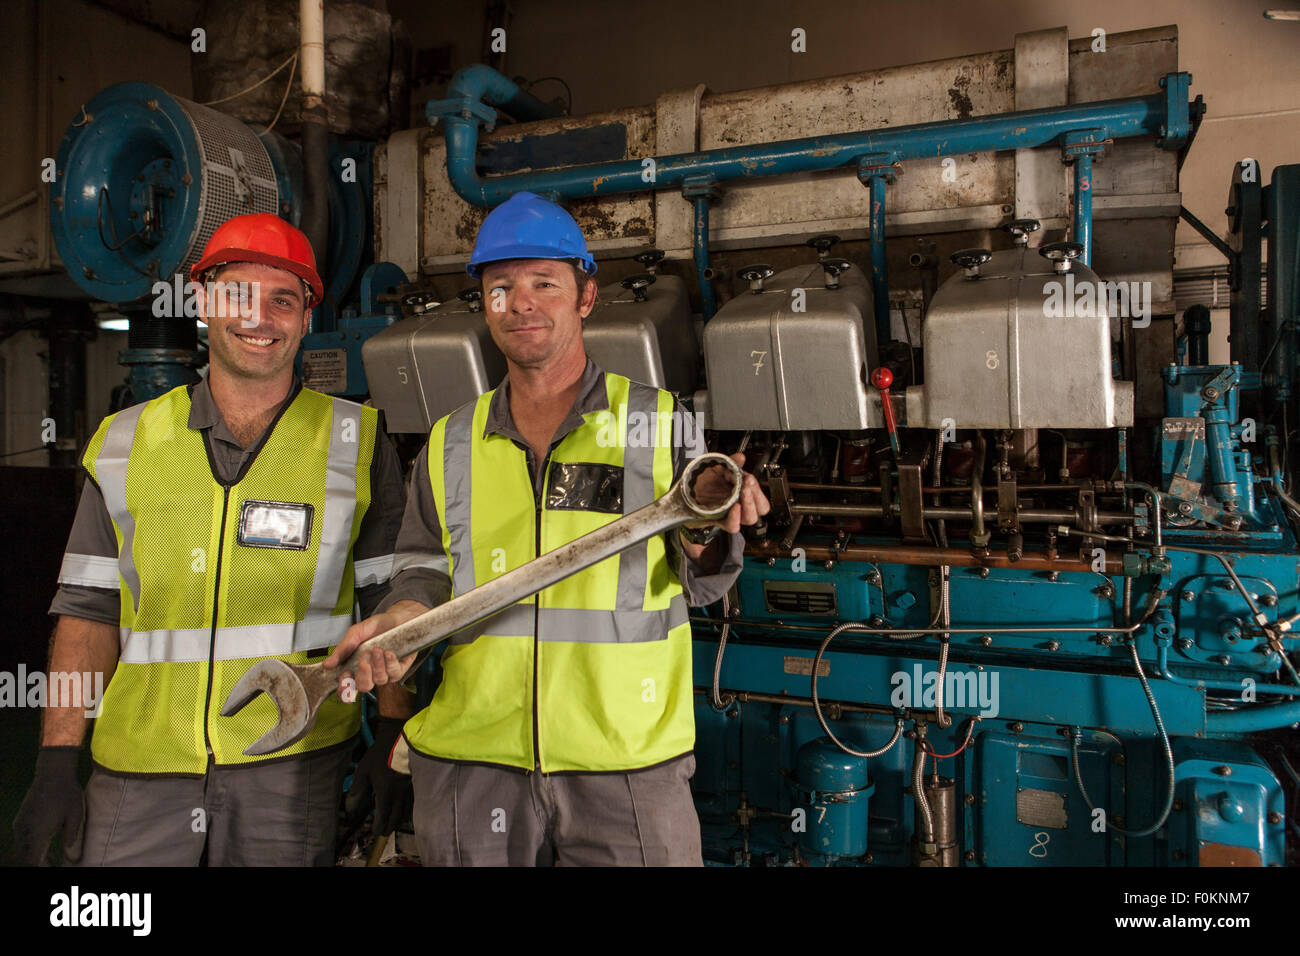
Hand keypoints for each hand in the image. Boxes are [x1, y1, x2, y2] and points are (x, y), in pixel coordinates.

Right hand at [13, 747, 85, 864]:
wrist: (53, 772)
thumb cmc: (67, 793)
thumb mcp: (75, 815)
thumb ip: (72, 838)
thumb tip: (73, 858)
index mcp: (37, 833)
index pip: (33, 861)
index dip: (42, 869)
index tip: (54, 869)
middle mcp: (24, 831)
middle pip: (25, 858)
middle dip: (37, 865)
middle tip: (54, 866)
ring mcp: (21, 824)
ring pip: (22, 850)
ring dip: (34, 857)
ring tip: (53, 861)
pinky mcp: (21, 819)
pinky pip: (23, 840)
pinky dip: (32, 848)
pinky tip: (47, 850)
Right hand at [323, 601, 426, 697]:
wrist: (396, 619)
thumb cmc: (376, 627)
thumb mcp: (355, 634)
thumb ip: (342, 649)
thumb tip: (327, 664)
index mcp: (354, 667)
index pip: (346, 687)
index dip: (344, 690)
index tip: (343, 684)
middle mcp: (369, 673)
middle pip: (363, 687)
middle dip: (363, 674)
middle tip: (363, 658)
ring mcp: (385, 673)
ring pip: (380, 680)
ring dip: (378, 665)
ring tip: (377, 649)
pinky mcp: (399, 670)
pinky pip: (394, 674)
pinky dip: (390, 662)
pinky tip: (388, 652)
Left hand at [345, 717, 412, 836]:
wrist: (402, 738)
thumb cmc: (380, 754)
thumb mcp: (363, 771)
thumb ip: (356, 791)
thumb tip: (350, 809)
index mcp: (385, 793)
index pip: (382, 817)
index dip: (378, 826)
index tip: (375, 832)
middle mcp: (399, 795)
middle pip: (396, 818)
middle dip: (389, 827)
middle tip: (384, 832)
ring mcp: (409, 789)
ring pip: (406, 812)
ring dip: (398, 821)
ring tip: (393, 824)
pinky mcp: (415, 783)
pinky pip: (412, 803)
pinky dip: (407, 811)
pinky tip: (404, 811)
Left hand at [687, 452, 770, 533]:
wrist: (689, 492)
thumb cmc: (707, 482)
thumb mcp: (720, 468)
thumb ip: (731, 463)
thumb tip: (740, 457)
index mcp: (745, 494)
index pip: (761, 497)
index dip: (758, 489)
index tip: (750, 479)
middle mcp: (741, 506)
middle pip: (761, 509)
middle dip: (756, 496)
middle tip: (748, 486)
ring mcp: (732, 514)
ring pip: (749, 518)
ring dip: (749, 505)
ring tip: (743, 492)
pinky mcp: (721, 521)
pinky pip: (732, 526)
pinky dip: (735, 517)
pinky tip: (734, 507)